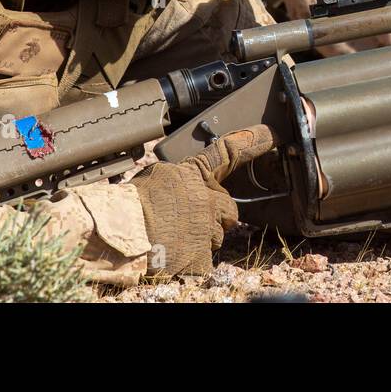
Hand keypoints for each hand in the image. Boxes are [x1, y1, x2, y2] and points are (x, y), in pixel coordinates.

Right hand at [130, 126, 274, 276]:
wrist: (118, 234)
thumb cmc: (129, 206)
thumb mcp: (155, 176)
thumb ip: (182, 178)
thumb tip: (191, 184)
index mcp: (192, 174)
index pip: (229, 151)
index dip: (254, 141)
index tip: (272, 133)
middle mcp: (205, 200)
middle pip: (228, 209)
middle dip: (215, 215)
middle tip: (187, 219)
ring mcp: (206, 229)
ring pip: (216, 235)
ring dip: (201, 237)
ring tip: (172, 235)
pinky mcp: (202, 257)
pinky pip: (205, 258)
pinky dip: (191, 258)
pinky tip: (173, 252)